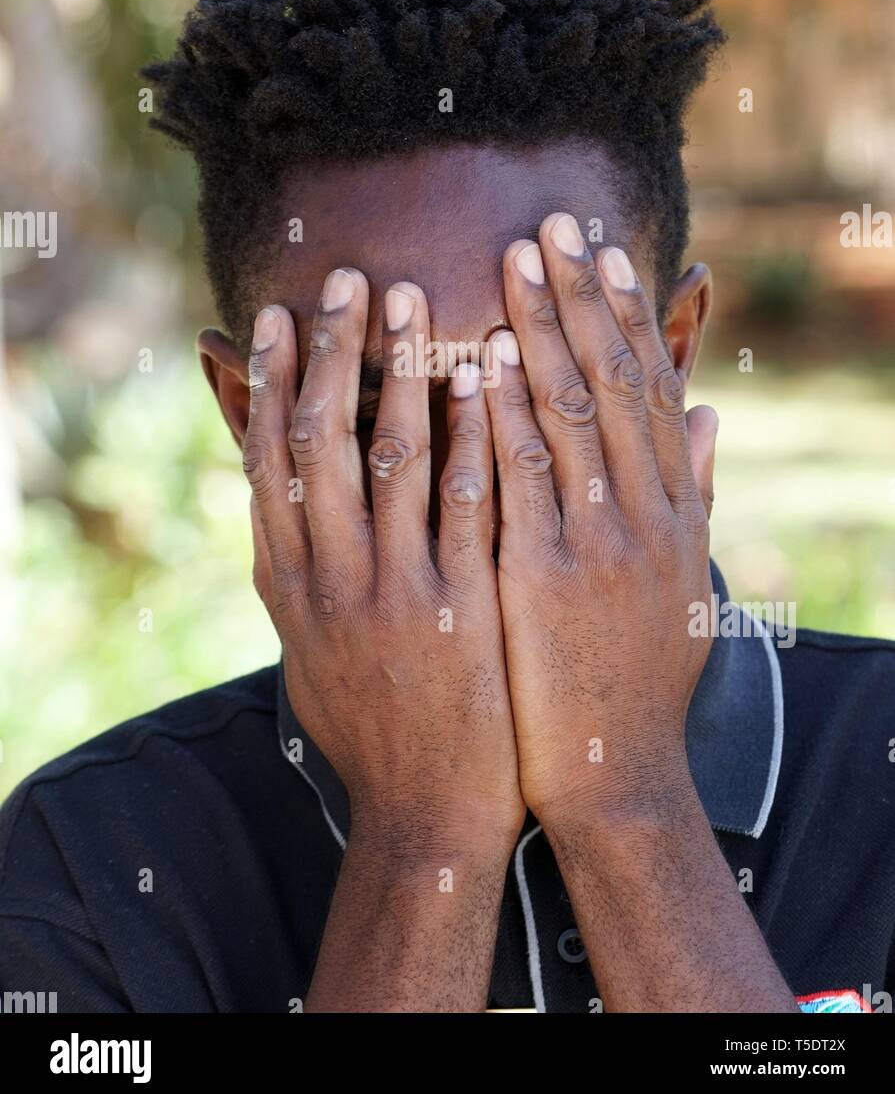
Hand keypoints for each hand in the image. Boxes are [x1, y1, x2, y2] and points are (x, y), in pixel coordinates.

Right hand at [243, 269, 524, 853]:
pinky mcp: (457, 608)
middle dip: (331, 352)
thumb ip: (293, 570)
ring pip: (389, 457)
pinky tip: (485, 376)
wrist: (424, 814)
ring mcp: (390, 591)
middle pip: (318, 440)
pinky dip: (471, 434)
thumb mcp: (307, 647)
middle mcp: (325, 577)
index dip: (268, 381)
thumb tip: (272, 499)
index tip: (275, 317)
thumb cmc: (370, 726)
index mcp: (284, 581)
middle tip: (346, 278)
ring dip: (401, 369)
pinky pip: (464, 503)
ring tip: (415, 300)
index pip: (266, 459)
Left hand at [483, 214, 718, 829]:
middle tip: (551, 225)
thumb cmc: (641, 677)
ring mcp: (599, 544)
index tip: (601, 252)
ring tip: (515, 261)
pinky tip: (486, 360)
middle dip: (581, 299)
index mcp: (674, 510)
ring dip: (544, 331)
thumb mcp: (684, 581)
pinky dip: (508, 416)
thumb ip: (697, 494)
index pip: (652, 389)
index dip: (627, 315)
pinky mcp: (545, 579)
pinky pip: (525, 480)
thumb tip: (714, 417)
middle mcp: (646, 514)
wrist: (617, 774)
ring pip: (574, 415)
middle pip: (615, 383)